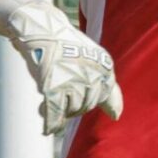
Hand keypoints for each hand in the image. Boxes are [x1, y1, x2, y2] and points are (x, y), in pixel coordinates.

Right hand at [4, 0, 122, 135]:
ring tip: (49, 97)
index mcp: (105, 68)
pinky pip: (54, 115)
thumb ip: (106, 88)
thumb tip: (117, 116)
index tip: (76, 91)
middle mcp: (92, 76)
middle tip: (59, 90)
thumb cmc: (66, 46)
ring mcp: (72, 82)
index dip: (88, 98)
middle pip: (86, 106)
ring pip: (71, 110)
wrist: (40, 28)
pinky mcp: (52, 88)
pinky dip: (51, 124)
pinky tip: (48, 128)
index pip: (103, 98)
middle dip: (73, 104)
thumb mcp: (93, 61)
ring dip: (60, 111)